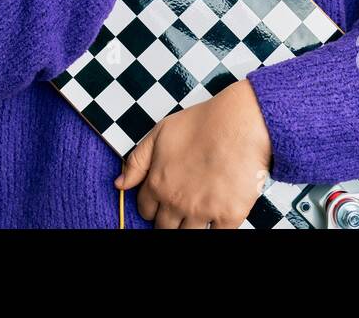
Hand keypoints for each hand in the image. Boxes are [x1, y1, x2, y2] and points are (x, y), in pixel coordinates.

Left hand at [113, 78, 272, 228]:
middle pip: (164, 228)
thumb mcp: (159, 133)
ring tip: (198, 213)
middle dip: (169, 220)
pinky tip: (217, 218)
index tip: (162, 202)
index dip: (153, 206)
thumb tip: (119, 185)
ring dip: (190, 227)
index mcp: (157, 184)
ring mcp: (202, 212)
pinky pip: (218, 235)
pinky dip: (216, 229)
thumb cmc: (201, 123)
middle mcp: (176, 202)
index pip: (146, 211)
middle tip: (181, 208)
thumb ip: (136, 161)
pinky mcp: (229, 215)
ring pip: (188, 235)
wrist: (239, 123)